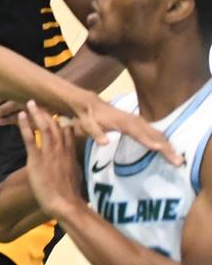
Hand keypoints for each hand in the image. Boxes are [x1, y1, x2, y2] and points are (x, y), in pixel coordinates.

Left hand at [18, 103, 86, 218]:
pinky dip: (25, 125)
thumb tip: (72, 161)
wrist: (65, 204)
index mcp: (71, 153)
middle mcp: (62, 150)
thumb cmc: (70, 195)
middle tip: (41, 100)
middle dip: (48, 112)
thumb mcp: (75, 175)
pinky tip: (20, 115)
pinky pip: (30, 138)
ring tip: (30, 101)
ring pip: (44, 128)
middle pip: (55, 126)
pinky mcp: (37, 159)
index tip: (56, 109)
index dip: (61, 119)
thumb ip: (72, 165)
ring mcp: (49, 154)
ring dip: (37, 113)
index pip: (68, 131)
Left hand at [60, 94, 180, 164]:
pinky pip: (154, 133)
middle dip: (166, 147)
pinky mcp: (139, 123)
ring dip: (168, 145)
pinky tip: (170, 150)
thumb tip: (104, 142)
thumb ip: (95, 133)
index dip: (147, 140)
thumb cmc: (88, 116)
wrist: (90, 103)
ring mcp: (138, 121)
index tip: (159, 149)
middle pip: (152, 134)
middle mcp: (133, 120)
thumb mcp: (86, 124)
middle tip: (178, 161)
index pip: (136, 132)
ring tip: (178, 159)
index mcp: (121, 122)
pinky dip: (164, 141)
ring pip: (156, 133)